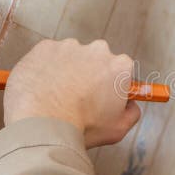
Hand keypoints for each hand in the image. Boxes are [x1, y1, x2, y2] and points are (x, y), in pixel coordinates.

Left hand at [3, 39, 140, 147]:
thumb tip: (130, 105)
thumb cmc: (82, 128)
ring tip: (57, 98)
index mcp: (119, 66)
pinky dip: (46, 70)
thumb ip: (132, 113)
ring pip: (71, 58)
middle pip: (97, 60)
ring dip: (67, 72)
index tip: (104, 96)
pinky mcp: (44, 47)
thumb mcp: (118, 128)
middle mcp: (97, 50)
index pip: (122, 70)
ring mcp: (70, 46)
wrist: (43, 124)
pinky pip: (48, 57)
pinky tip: (42, 90)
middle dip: (90, 75)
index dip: (113, 85)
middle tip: (79, 99)